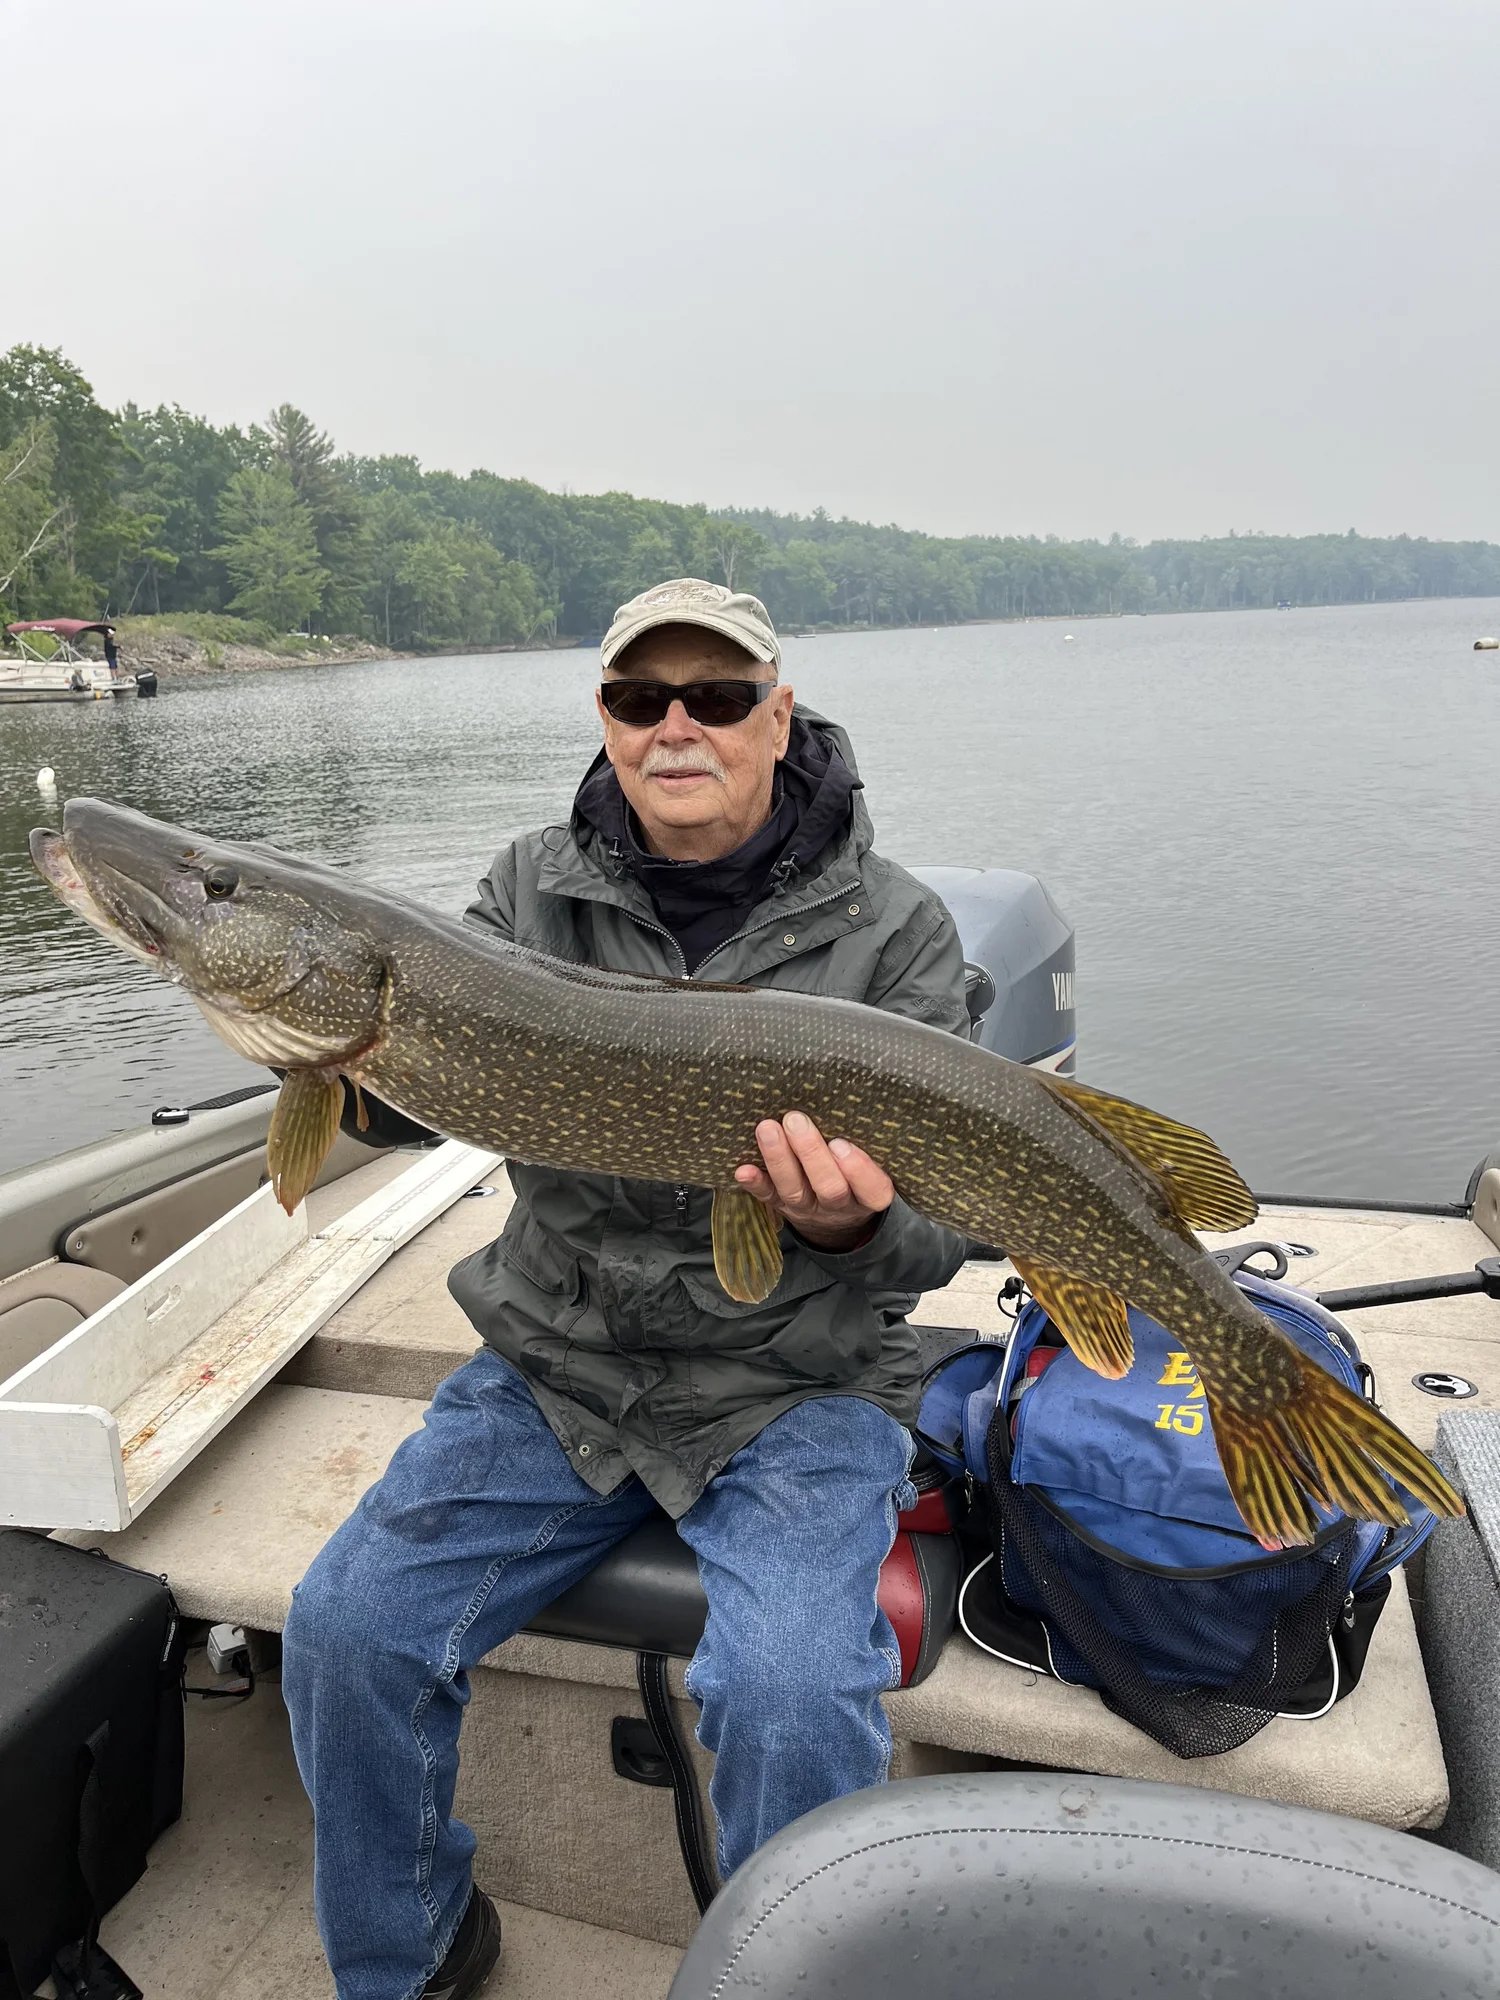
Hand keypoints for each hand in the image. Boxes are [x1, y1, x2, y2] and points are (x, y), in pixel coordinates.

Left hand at [735, 1110, 893, 1252]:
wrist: (834, 1220)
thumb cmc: (854, 1176)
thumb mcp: (870, 1168)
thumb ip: (864, 1144)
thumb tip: (842, 1101)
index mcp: (868, 1195)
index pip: (872, 1189)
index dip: (859, 1170)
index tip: (840, 1143)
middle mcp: (839, 1205)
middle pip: (830, 1188)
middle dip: (811, 1154)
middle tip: (796, 1121)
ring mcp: (809, 1208)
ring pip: (795, 1190)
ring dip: (779, 1159)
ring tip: (767, 1129)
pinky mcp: (782, 1206)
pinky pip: (767, 1197)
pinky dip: (755, 1183)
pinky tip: (743, 1169)